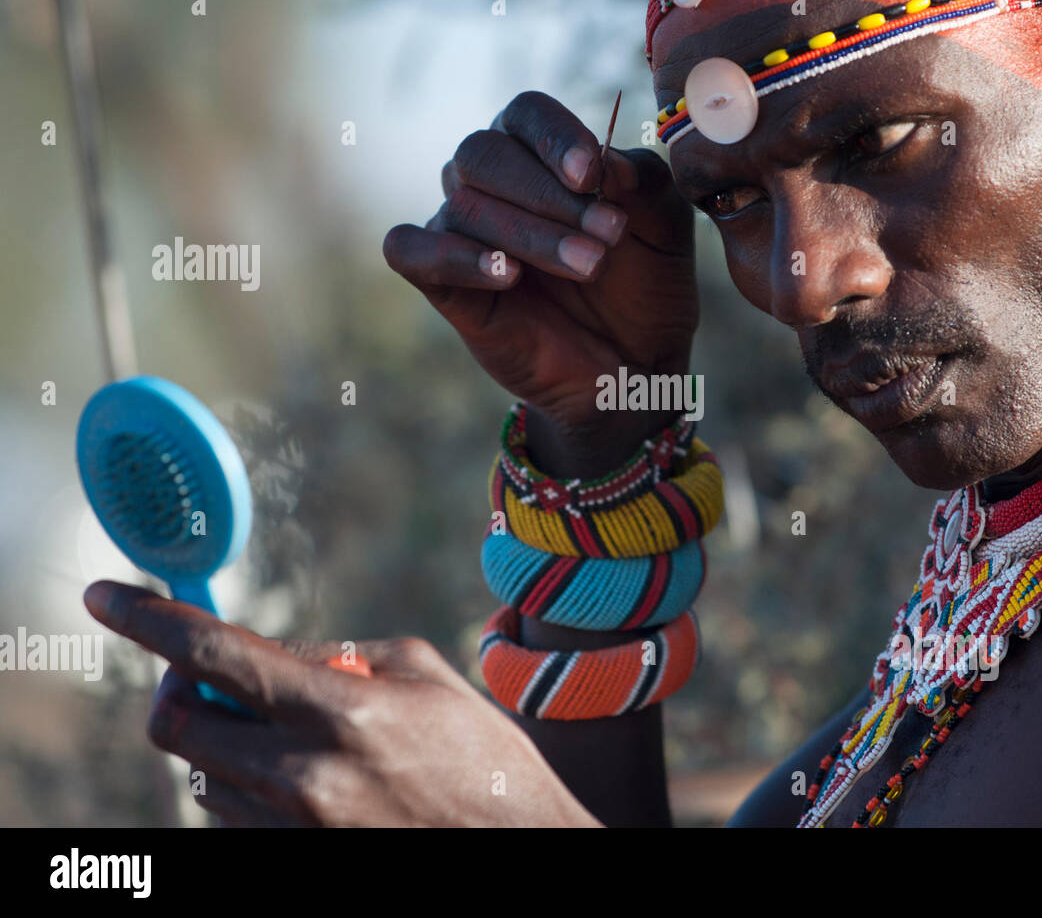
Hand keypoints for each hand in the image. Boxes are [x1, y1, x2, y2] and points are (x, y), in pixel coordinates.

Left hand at [84, 581, 598, 826]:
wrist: (518, 851)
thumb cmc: (483, 756)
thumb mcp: (424, 673)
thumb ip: (336, 653)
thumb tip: (266, 651)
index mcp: (343, 712)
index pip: (216, 653)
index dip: (150, 618)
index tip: (106, 595)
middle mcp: (304, 777)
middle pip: (178, 725)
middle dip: (177, 689)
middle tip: (205, 676)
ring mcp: (293, 832)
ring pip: (200, 777)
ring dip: (224, 744)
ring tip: (294, 740)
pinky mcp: (292, 863)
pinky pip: (233, 819)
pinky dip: (249, 787)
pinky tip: (309, 782)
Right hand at [382, 91, 697, 458]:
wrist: (634, 363)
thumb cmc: (645, 283)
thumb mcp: (666, 226)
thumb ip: (643, 181)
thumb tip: (606, 160)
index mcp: (537, 152)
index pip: (526, 114)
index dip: (554, 137)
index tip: (591, 175)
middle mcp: (489, 182)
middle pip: (484, 154)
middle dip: (548, 195)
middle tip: (608, 236)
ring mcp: (460, 231)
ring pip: (463, 206)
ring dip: (529, 235)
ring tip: (589, 266)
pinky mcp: (442, 283)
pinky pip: (409, 250)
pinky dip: (451, 256)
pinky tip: (507, 275)